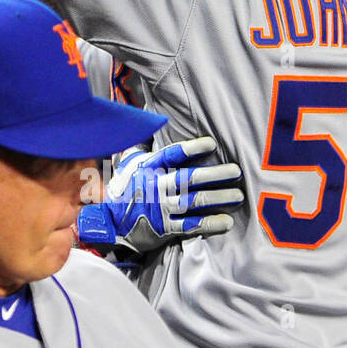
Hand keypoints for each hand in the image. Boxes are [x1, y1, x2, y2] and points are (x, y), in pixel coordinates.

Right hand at [76, 136, 243, 255]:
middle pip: (189, 178)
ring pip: (194, 201)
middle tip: (236, 171)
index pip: (173, 154)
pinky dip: (210, 223)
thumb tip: (145, 118)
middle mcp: (155, 186)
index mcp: (147, 168)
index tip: (212, 144)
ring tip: (237, 195)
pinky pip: (192, 225)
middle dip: (215, 175)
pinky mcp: (165, 228)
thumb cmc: (122, 191)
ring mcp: (160, 208)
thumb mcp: (128, 166)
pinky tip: (226, 221)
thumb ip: (140, 146)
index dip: (193, 148)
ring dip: (218, 198)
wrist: (108, 224)